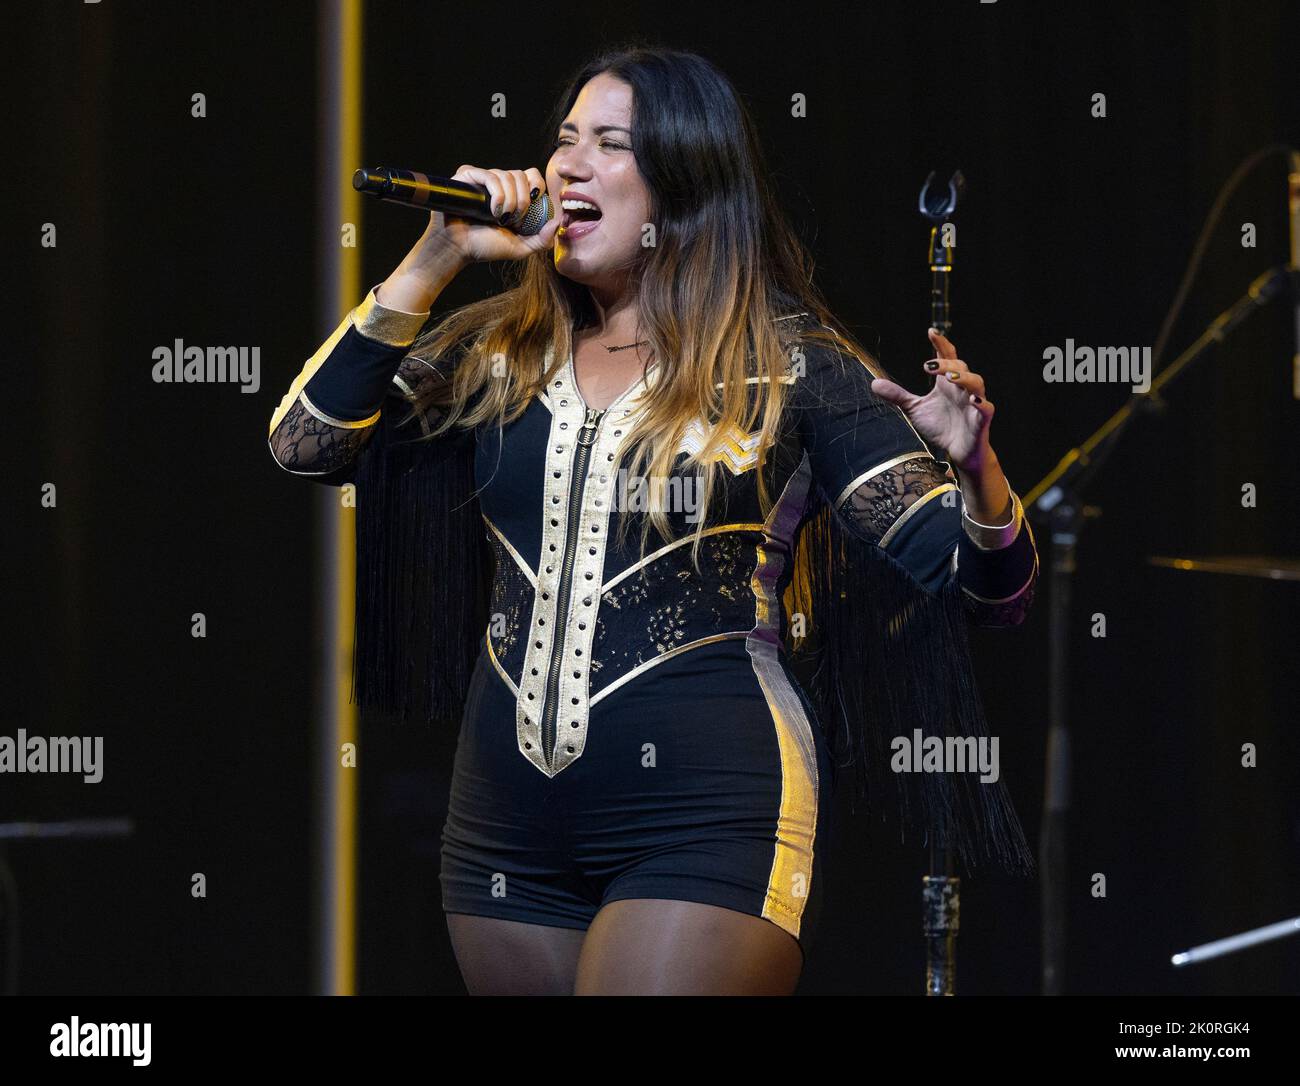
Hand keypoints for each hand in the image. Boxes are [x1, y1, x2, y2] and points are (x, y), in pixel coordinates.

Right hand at [427, 164, 560, 263]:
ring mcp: (481, 179)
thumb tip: (558, 222)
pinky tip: (493, 210)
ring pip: (506, 175)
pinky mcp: (466, 177)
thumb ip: (542, 240)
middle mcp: (498, 183)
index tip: (533, 205)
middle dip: (522, 199)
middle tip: (514, 218)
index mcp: (511, 194)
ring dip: (509, 200)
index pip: (531, 175)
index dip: (537, 186)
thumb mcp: (520, 248)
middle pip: (520, 174)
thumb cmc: (485, 247)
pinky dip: (496, 193)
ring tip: (500, 218)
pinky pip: (488, 175)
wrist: (458, 249)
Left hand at [870, 328, 996, 474]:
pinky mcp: (982, 420)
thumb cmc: (941, 426)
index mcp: (947, 383)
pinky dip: (981, 402)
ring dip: (964, 377)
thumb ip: (898, 396)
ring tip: (949, 377)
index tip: (931, 331)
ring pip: (976, 382)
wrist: (959, 452)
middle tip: (929, 366)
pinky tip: (973, 400)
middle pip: (960, 366)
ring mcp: (974, 402)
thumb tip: (874, 383)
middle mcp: (962, 388)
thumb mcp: (915, 409)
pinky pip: (986, 408)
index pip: (947, 357)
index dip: (941, 343)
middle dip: (946, 363)